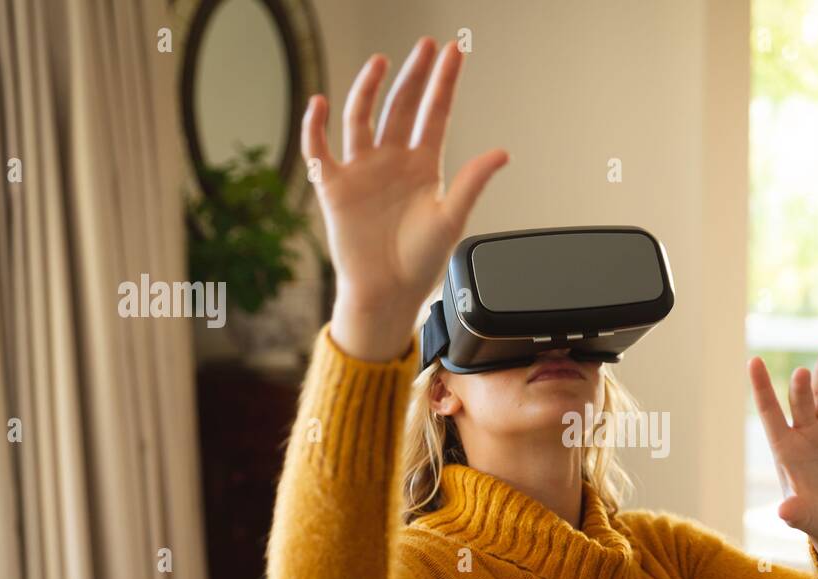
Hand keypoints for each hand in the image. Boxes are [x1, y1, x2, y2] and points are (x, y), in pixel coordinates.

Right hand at [301, 39, 509, 360]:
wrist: (387, 293)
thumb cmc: (420, 262)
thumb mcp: (452, 220)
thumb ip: (472, 182)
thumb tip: (502, 153)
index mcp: (424, 166)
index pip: (435, 114)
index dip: (444, 83)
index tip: (454, 52)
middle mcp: (393, 160)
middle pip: (402, 106)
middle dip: (414, 75)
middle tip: (426, 45)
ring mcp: (362, 169)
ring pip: (362, 118)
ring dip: (369, 89)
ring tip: (381, 62)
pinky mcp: (334, 186)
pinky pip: (319, 149)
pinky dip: (315, 126)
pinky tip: (320, 103)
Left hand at [748, 349, 817, 569]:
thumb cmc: (814, 515)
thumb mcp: (804, 516)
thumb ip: (794, 512)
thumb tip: (784, 513)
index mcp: (785, 448)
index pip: (769, 412)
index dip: (762, 387)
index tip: (754, 362)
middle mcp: (804, 432)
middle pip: (800, 402)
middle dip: (801, 388)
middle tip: (801, 374)